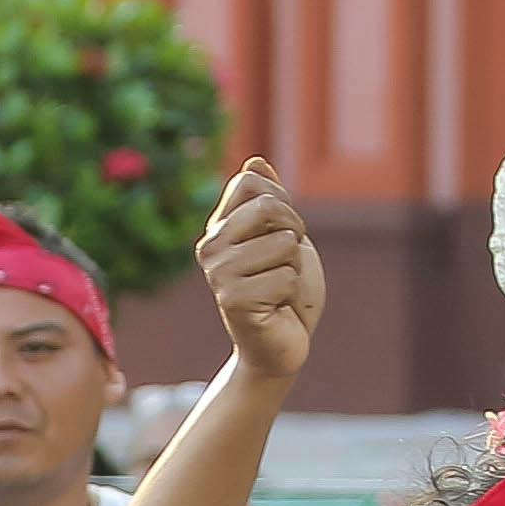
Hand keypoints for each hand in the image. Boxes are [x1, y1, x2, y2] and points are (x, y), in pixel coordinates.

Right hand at [200, 160, 323, 383]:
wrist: (283, 344)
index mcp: (219, 226)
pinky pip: (286, 277)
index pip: (251, 182)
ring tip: (278, 289)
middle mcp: (210, 247)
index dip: (282, 204)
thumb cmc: (286, 290)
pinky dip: (292, 294)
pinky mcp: (232, 300)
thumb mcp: (283, 235)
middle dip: (293, 234)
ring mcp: (218, 273)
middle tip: (285, 264)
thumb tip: (255, 161)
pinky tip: (276, 308)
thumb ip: (270, 200)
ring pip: (283, 244)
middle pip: (268, 207)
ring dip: (294, 268)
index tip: (281, 234)